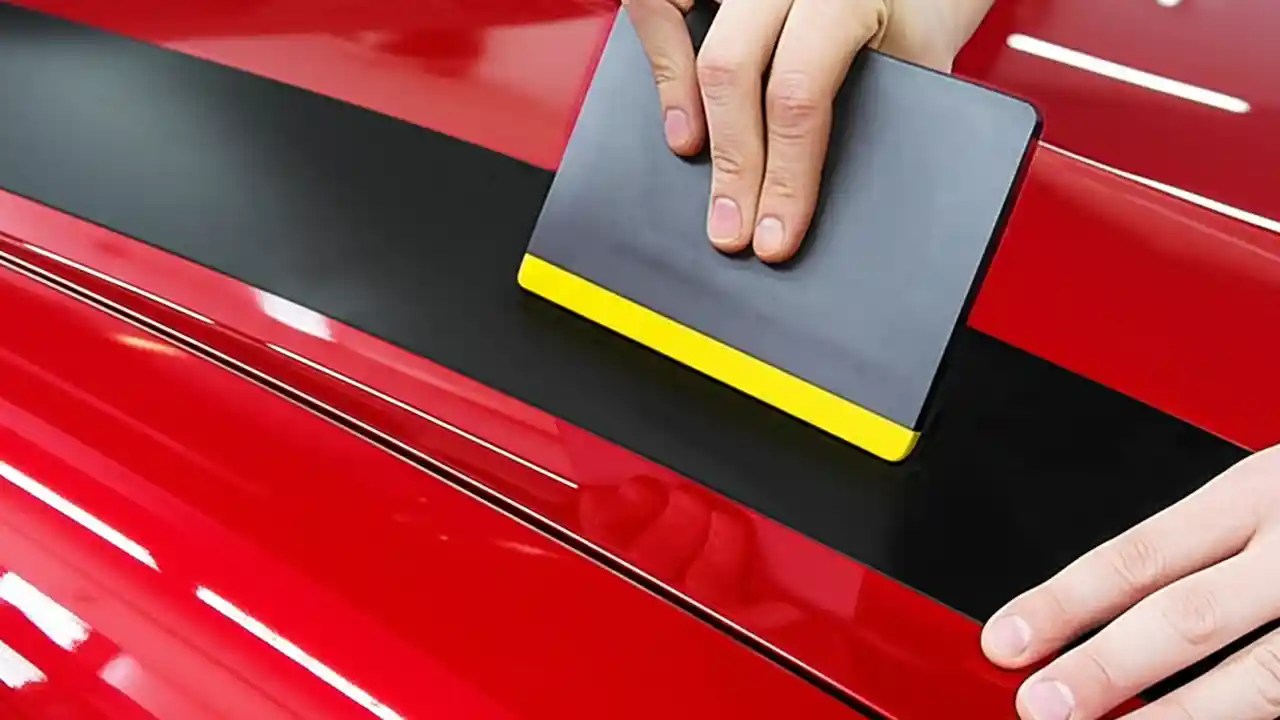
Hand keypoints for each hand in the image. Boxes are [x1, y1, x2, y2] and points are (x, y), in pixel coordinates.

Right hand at [623, 0, 992, 262]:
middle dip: (730, 164)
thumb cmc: (915, 0)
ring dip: (677, 96)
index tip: (775, 235)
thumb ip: (888, 105)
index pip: (798, 92)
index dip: (783, 176)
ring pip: (676, 22)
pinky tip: (676, 94)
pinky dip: (659, 51)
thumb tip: (841, 194)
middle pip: (730, 68)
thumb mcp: (920, 49)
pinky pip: (656, 1)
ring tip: (691, 150)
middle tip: (730, 227)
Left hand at [982, 445, 1279, 719]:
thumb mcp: (1271, 495)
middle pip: (1186, 616)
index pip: (1138, 554)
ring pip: (1257, 677)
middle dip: (1105, 667)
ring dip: (1176, 715)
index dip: (1064, 605)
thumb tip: (1096, 610)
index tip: (1007, 640)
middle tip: (1041, 705)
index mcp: (1254, 494)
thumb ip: (1208, 543)